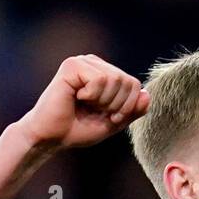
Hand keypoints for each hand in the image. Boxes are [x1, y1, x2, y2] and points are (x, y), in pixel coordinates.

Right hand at [16, 55, 149, 152]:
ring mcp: (83, 62)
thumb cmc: (78, 129)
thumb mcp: (113, 122)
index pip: (134, 85)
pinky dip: (92, 96)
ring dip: (104, 101)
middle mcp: (95, 64)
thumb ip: (131, 111)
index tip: (110, 117)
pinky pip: (99, 79)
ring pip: (115, 79)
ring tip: (86, 105)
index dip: (128, 107)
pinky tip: (77, 97)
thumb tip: (147, 94)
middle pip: (127, 81)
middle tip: (96, 112)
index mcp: (105, 74)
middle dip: (117, 105)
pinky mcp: (72, 65)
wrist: (51, 136)